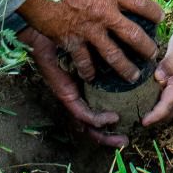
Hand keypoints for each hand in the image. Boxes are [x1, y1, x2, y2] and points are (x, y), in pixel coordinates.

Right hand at [17, 0, 162, 82]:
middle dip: (146, 48)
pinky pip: (85, 61)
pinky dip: (88, 70)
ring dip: (125, 68)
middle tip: (154, 56)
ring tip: (134, 76)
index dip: (155, 12)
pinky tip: (91, 78)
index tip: (161, 18)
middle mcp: (105, 13)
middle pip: (134, 34)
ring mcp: (90, 30)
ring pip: (115, 55)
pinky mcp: (73, 41)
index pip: (141, 3)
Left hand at [17, 26, 128, 147]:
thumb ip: (107, 51)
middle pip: (92, 123)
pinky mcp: (65, 95)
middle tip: (125, 141)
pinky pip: (83, 113)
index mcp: (82, 86)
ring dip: (104, 135)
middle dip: (108, 136)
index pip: (96, 111)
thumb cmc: (65, 33)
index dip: (109, 121)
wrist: (42, 31)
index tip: (128, 123)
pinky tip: (113, 117)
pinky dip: (98, 119)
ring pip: (87, 124)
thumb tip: (130, 51)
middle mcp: (75, 95)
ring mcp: (70, 97)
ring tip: (122, 139)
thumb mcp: (92, 45)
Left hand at [142, 17, 172, 125]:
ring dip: (165, 111)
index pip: (168, 105)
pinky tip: (161, 95)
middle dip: (160, 117)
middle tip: (144, 120)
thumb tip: (158, 79)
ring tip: (150, 112)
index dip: (156, 115)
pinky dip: (170, 102)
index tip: (143, 122)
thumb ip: (169, 64)